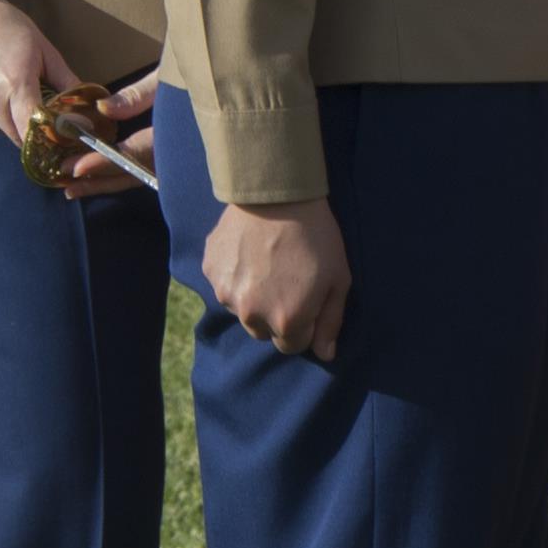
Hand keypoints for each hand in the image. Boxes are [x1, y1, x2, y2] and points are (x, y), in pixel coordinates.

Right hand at [0, 0, 78, 139]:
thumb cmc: (7, 26)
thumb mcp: (44, 50)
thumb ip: (66, 81)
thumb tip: (87, 105)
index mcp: (15, 85)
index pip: (37, 131)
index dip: (53, 136)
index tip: (65, 133)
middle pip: (22, 136)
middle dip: (37, 131)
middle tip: (46, 115)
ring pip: (5, 132)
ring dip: (16, 123)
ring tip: (17, 94)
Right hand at [201, 201, 349, 362]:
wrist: (277, 193)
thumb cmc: (317, 236)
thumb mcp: (338, 279)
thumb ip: (330, 321)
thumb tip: (325, 354)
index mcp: (286, 321)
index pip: (291, 346)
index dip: (302, 325)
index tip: (306, 300)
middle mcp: (251, 315)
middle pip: (264, 331)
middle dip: (276, 314)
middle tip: (287, 279)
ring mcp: (225, 293)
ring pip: (241, 309)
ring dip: (253, 296)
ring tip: (267, 262)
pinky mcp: (209, 271)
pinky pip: (223, 285)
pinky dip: (235, 275)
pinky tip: (249, 252)